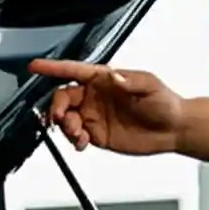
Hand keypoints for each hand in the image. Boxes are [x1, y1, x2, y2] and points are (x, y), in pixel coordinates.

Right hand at [28, 59, 185, 154]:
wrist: (172, 129)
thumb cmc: (164, 102)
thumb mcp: (150, 86)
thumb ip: (131, 81)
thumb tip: (115, 77)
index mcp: (104, 79)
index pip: (74, 71)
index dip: (53, 68)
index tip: (35, 67)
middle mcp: (94, 96)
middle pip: (63, 97)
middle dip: (56, 106)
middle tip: (61, 117)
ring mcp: (93, 115)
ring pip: (65, 118)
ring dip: (64, 126)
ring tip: (77, 134)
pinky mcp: (96, 134)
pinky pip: (76, 135)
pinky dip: (73, 140)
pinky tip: (81, 142)